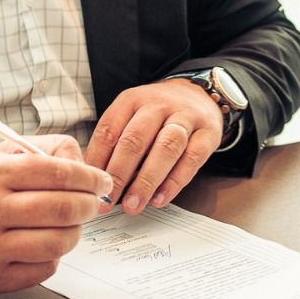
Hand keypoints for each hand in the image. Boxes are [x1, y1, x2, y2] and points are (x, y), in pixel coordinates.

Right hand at [0, 136, 110, 293]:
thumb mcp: (5, 155)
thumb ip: (49, 150)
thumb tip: (88, 169)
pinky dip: (54, 255)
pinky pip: (45, 268)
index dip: (89, 178)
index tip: (102, 182)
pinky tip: (45, 243)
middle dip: (88, 205)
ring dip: (75, 232)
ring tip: (70, 224)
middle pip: (61, 209)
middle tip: (92, 204)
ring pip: (58, 242)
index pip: (57, 173)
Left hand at [84, 80, 222, 214]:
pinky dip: (175, 181)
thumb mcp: (132, 115)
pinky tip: (161, 199)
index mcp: (132, 100)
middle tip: (108, 200)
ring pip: (165, 148)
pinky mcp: (208, 133)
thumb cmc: (158, 114)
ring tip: (133, 204)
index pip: (109, 130)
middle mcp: (158, 105)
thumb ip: (116, 143)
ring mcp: (185, 117)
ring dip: (147, 180)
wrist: (199, 94)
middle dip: (119, 174)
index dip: (98, 161)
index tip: (91, 186)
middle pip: (135, 139)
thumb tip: (98, 180)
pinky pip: (192, 158)